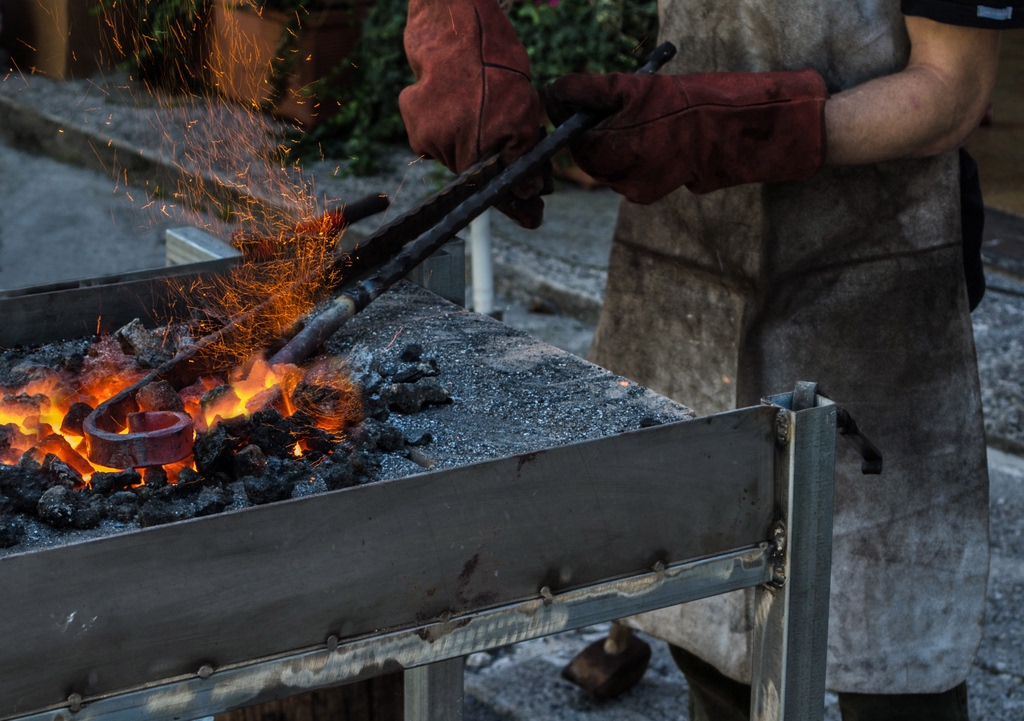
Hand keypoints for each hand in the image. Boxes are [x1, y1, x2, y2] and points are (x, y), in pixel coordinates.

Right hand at [400, 0, 547, 227]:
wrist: (459, 34)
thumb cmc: (494, 73)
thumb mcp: (523, 117)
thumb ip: (523, 160)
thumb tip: (526, 193)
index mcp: (470, 156)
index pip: (491, 193)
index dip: (513, 205)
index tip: (532, 216)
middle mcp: (443, 152)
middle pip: (472, 172)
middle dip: (490, 160)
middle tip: (505, 133)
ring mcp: (423, 134)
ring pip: (453, 150)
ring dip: (469, 137)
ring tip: (480, 107)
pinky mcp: (411, 114)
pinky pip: (435, 130)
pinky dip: (448, 120)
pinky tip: (458, 100)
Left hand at [543, 70, 828, 203]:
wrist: (747, 131)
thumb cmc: (698, 103)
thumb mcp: (643, 87)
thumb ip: (595, 91)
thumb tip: (554, 92)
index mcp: (620, 145)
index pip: (574, 136)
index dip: (569, 115)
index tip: (572, 96)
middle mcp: (626, 171)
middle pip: (588, 152)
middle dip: (590, 130)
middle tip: (605, 106)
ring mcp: (639, 184)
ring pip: (605, 164)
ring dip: (610, 142)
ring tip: (636, 120)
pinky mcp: (650, 191)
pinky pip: (624, 174)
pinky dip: (628, 156)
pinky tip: (650, 139)